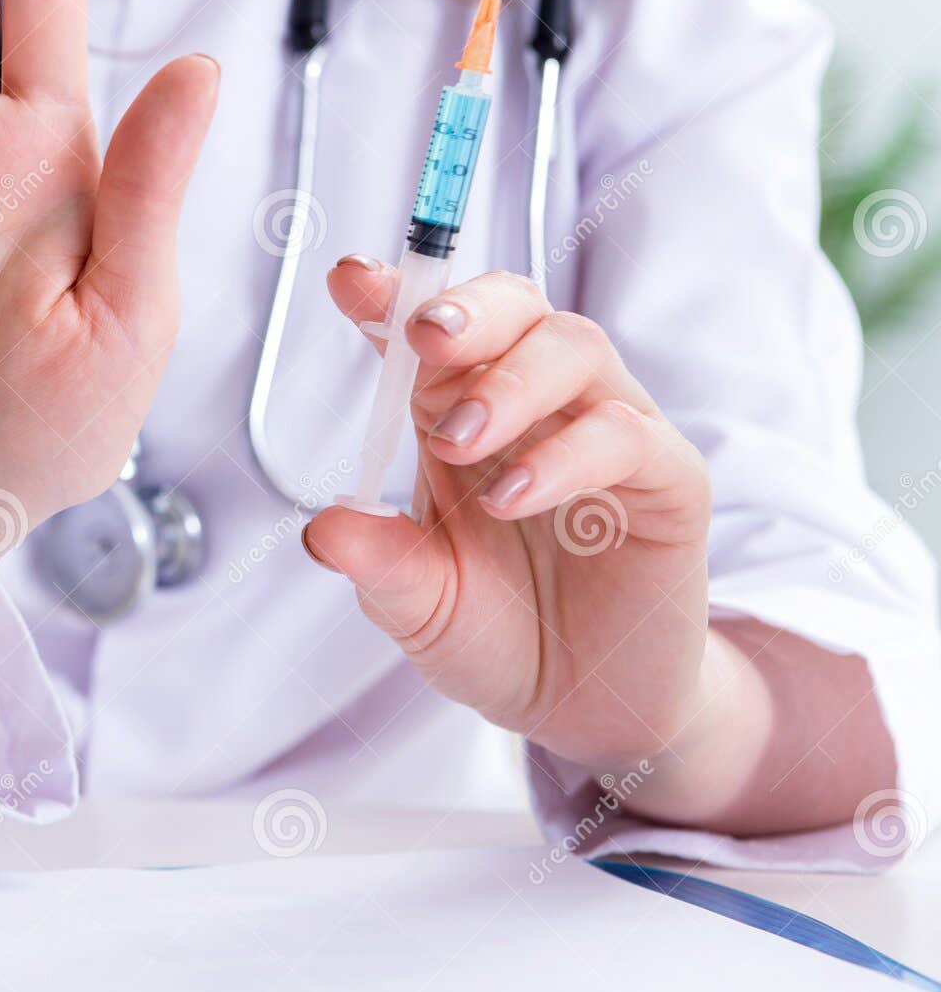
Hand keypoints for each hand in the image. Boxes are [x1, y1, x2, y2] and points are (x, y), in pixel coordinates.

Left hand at [304, 267, 712, 770]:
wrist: (586, 709)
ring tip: (457, 443)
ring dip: (510, 383)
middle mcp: (536, 405)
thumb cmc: (501, 634)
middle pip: (517, 307)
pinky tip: (514, 496)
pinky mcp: (668, 482)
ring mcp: (607, 433)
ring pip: (575, 348)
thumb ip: (379, 563)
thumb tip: (322, 529)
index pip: (434, 331)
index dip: (393, 295)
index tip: (350, 281)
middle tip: (423, 338)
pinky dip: (566, 457)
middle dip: (467, 309)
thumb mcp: (419, 604)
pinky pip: (627, 437)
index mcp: (460, 410)